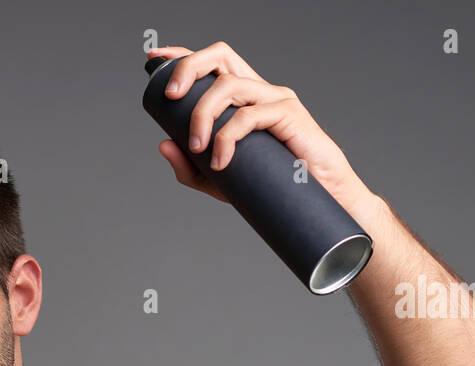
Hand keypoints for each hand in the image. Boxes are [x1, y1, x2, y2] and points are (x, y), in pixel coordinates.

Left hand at [146, 41, 375, 219]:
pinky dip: (227, 137)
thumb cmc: (271, 186)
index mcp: (242, 98)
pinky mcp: (288, 114)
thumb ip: (191, 167)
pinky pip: (248, 115)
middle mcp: (258, 91)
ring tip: (197, 148)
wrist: (318, 200)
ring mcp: (275, 99)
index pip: (212, 64)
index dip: (184, 56)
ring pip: (228, 85)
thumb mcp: (220, 182)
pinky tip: (220, 162)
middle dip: (189, 67)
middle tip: (170, 97)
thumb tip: (163, 144)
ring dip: (202, 113)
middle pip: (221, 56)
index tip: (156, 59)